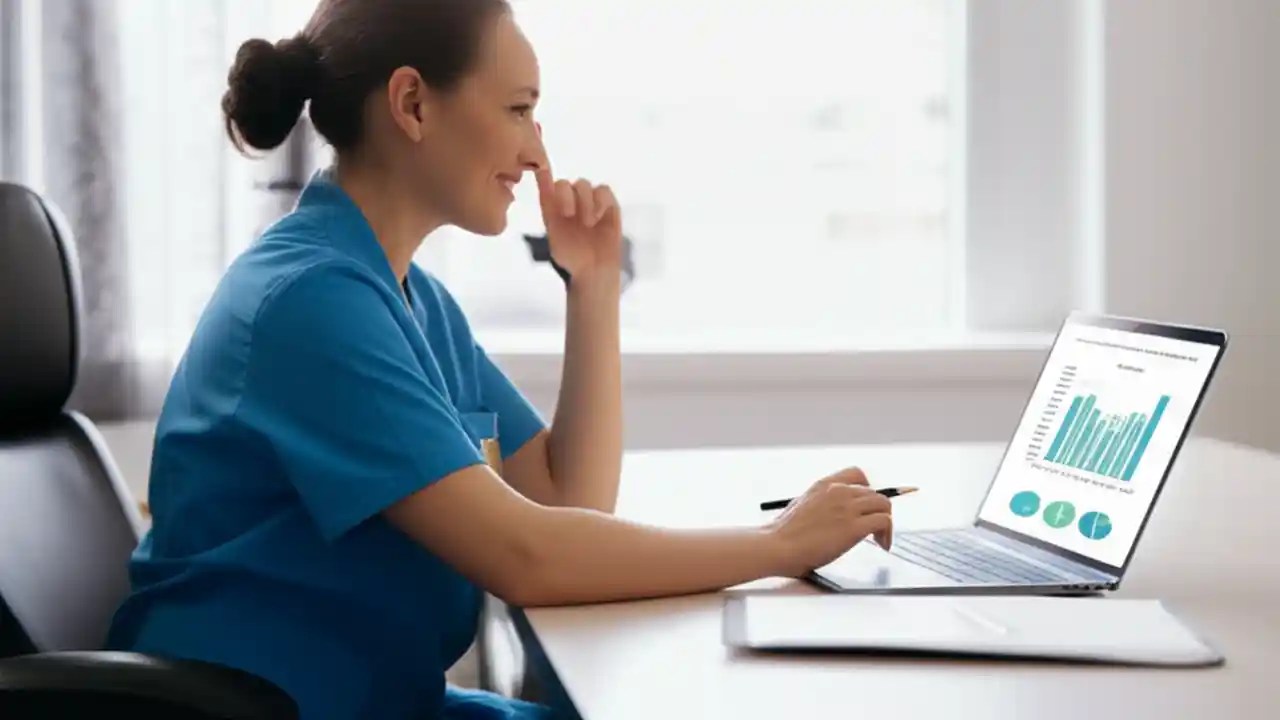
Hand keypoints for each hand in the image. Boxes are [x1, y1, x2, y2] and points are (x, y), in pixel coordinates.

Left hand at [533, 124, 622, 283]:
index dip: (543, 160)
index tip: (538, 130)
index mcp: (551, 205)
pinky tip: (597, 218)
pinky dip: (600, 202)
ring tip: (586, 223)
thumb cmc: (569, 258)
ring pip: (584, 185)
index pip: (546, 177)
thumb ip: (548, 202)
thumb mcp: (553, 231)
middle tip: (569, 215)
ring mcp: (589, 203)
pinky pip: (604, 191)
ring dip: (584, 202)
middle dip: (567, 196)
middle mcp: (569, 201)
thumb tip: (541, 174)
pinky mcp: (608, 207)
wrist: (592, 274)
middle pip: (567, 182)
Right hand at [765, 467, 893, 577]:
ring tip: (879, 539)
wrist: (777, 546)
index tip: (865, 506)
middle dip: (877, 511)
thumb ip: (821, 504)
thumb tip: (834, 515)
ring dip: (885, 522)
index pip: (857, 475)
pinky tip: (882, 545)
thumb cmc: (784, 534)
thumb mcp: (802, 506)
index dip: (867, 490)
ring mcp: (847, 508)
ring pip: (884, 505)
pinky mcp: (854, 527)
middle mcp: (838, 492)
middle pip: (874, 493)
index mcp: (824, 485)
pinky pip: (884, 521)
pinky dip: (888, 534)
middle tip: (873, 530)